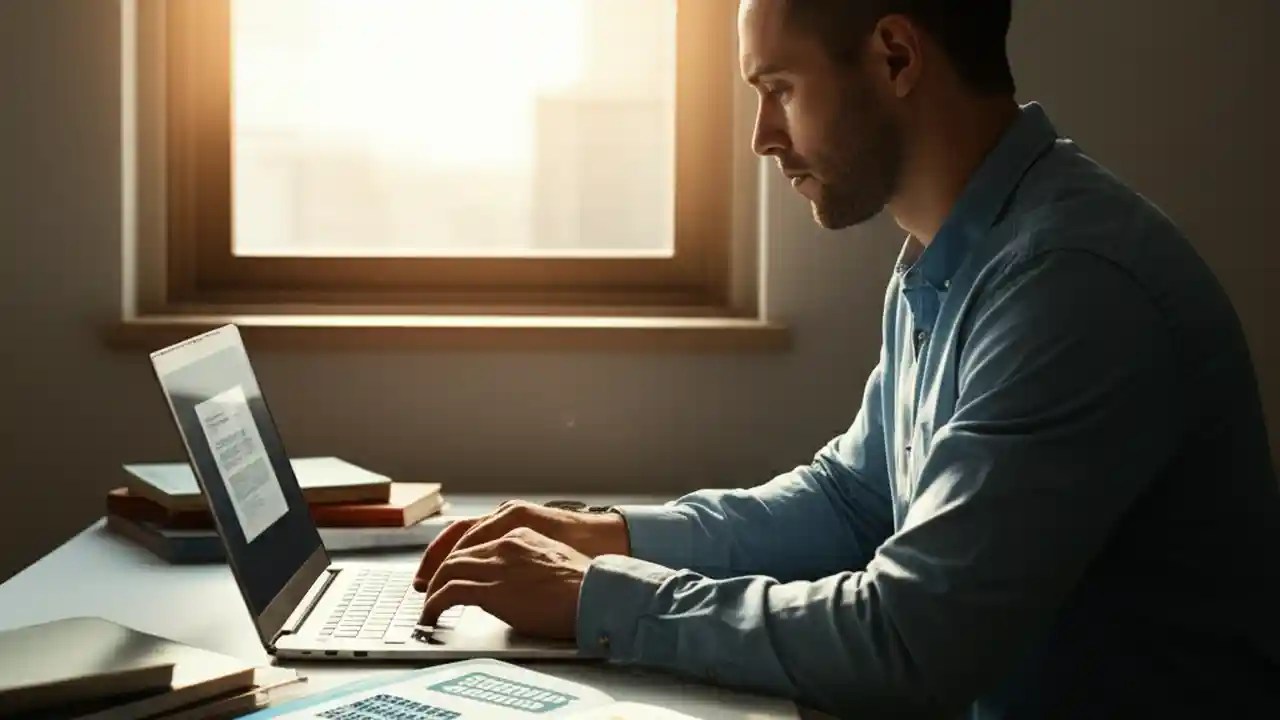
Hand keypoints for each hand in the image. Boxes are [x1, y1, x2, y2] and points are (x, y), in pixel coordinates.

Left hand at [419, 527, 589, 639]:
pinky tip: (431, 615)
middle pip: (455, 552)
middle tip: (426, 588)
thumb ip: (528, 562)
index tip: (444, 570)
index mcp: (519, 533)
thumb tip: (516, 582)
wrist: (596, 594)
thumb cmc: (585, 585)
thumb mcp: (553, 560)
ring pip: (448, 570)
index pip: (473, 538)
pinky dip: (434, 605)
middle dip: (436, 571)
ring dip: (433, 589)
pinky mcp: (492, 589)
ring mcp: (497, 565)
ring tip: (428, 607)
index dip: (453, 556)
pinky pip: (449, 593)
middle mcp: (504, 543)